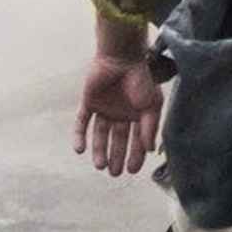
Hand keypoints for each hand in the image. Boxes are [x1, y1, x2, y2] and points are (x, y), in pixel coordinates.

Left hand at [74, 53, 162, 175]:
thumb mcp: (151, 105)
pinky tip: (79, 149)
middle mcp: (120, 114)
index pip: (136, 140)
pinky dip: (80, 136)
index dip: (135, 155)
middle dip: (116, 156)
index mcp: (136, 115)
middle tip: (115, 173)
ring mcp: (104, 109)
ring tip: (100, 166)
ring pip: (100, 135)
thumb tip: (150, 149)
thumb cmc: (140, 79)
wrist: (121, 59)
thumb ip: (150, 128)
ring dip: (99, 150)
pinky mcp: (89, 103)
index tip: (132, 170)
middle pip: (117, 140)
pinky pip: (82, 122)